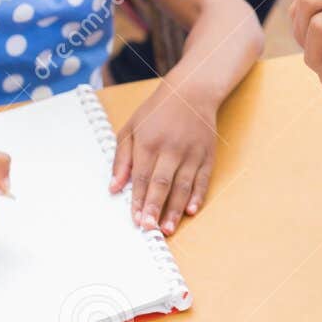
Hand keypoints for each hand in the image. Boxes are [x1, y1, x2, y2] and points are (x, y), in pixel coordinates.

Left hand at [109, 84, 217, 233]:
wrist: (192, 92)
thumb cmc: (157, 112)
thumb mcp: (131, 128)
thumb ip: (121, 158)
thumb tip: (114, 187)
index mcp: (149, 142)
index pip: (141, 177)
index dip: (138, 200)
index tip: (135, 220)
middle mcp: (171, 148)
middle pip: (162, 183)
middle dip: (155, 207)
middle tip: (149, 229)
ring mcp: (192, 152)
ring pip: (183, 185)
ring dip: (175, 209)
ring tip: (168, 228)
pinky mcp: (207, 154)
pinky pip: (203, 179)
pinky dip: (198, 195)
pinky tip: (192, 210)